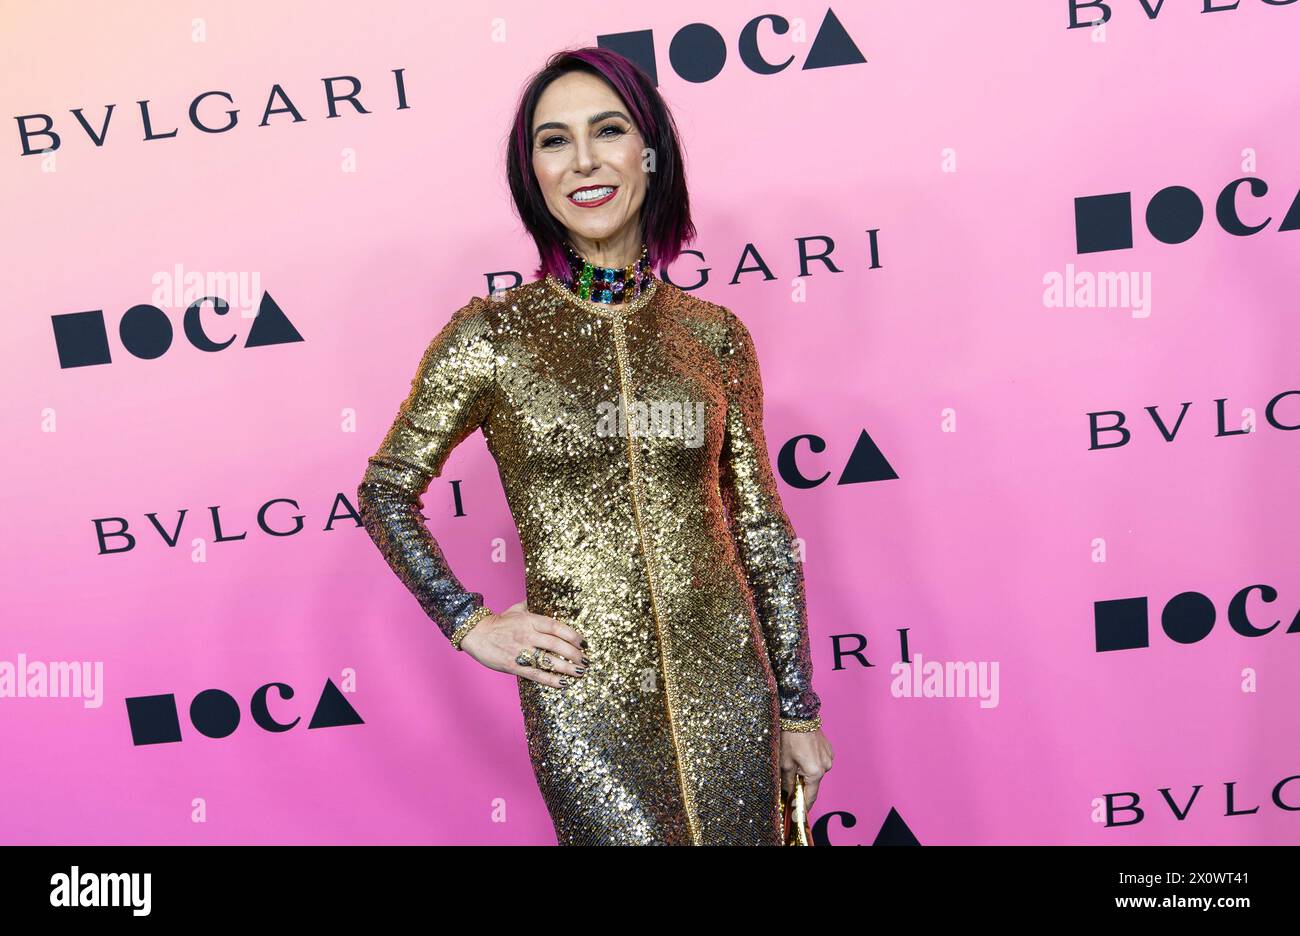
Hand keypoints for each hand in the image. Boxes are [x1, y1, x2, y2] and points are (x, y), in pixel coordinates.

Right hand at [459, 600, 588, 688]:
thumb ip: (532, 605)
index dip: (572, 635)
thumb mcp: (516, 609)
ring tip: (579, 672)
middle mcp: (527, 635)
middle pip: (556, 645)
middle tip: (585, 661)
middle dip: (574, 654)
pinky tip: (563, 684)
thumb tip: (546, 597)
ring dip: (566, 668)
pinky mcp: (513, 665)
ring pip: (548, 661)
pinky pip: (535, 674)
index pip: (556, 626)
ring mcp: (520, 651)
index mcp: (530, 620)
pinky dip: (550, 680)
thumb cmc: (498, 622)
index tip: (583, 642)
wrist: (475, 633)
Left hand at [780, 727, 831, 809]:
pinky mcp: (828, 748)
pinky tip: (801, 752)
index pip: (810, 796)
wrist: (798, 714)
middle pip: (812, 783)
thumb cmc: (790, 737)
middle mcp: (826, 766)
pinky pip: (819, 760)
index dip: (803, 806)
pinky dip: (810, 761)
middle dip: (801, 784)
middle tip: (788, 782)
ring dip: (805, 771)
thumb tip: (788, 794)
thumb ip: (787, 782)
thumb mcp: (784, 762)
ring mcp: (829, 756)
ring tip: (793, 760)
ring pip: (815, 771)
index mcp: (815, 772)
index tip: (797, 813)